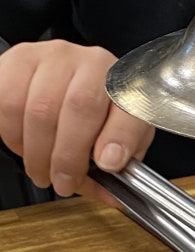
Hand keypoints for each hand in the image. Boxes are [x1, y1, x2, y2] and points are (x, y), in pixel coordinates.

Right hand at [0, 40, 154, 198]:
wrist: (75, 80)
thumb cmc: (101, 111)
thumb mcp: (122, 138)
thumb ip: (119, 166)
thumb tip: (111, 194)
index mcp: (126, 83)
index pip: (126, 107)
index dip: (118, 139)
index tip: (108, 165)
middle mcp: (91, 62)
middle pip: (78, 107)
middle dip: (67, 156)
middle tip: (63, 182)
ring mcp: (53, 57)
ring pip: (39, 108)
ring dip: (36, 151)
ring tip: (41, 170)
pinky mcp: (19, 60)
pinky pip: (8, 101)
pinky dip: (12, 133)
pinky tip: (24, 145)